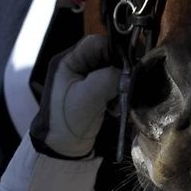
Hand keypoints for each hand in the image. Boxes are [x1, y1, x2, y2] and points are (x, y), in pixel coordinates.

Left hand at [29, 34, 121, 157]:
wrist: (61, 147)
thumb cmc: (67, 120)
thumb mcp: (88, 97)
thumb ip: (108, 78)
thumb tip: (129, 72)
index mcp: (67, 61)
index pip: (97, 43)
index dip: (115, 52)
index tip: (128, 68)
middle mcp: (74, 65)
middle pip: (106, 56)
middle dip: (118, 71)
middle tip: (124, 87)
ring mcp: (83, 78)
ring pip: (111, 70)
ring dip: (118, 84)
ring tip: (116, 102)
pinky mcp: (92, 91)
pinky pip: (111, 83)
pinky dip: (116, 94)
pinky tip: (113, 107)